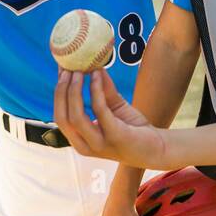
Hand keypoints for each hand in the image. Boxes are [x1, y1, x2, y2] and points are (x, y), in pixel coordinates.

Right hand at [53, 68, 172, 168]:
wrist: (157, 149)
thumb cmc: (133, 130)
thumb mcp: (114, 108)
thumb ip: (103, 92)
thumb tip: (93, 66)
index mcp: (80, 141)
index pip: (60, 117)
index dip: (58, 93)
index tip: (61, 71)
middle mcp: (85, 146)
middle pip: (62, 117)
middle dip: (62, 91)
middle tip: (67, 69)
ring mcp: (99, 144)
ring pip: (76, 117)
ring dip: (74, 90)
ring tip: (79, 70)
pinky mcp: (115, 137)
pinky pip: (100, 111)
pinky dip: (95, 91)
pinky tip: (97, 75)